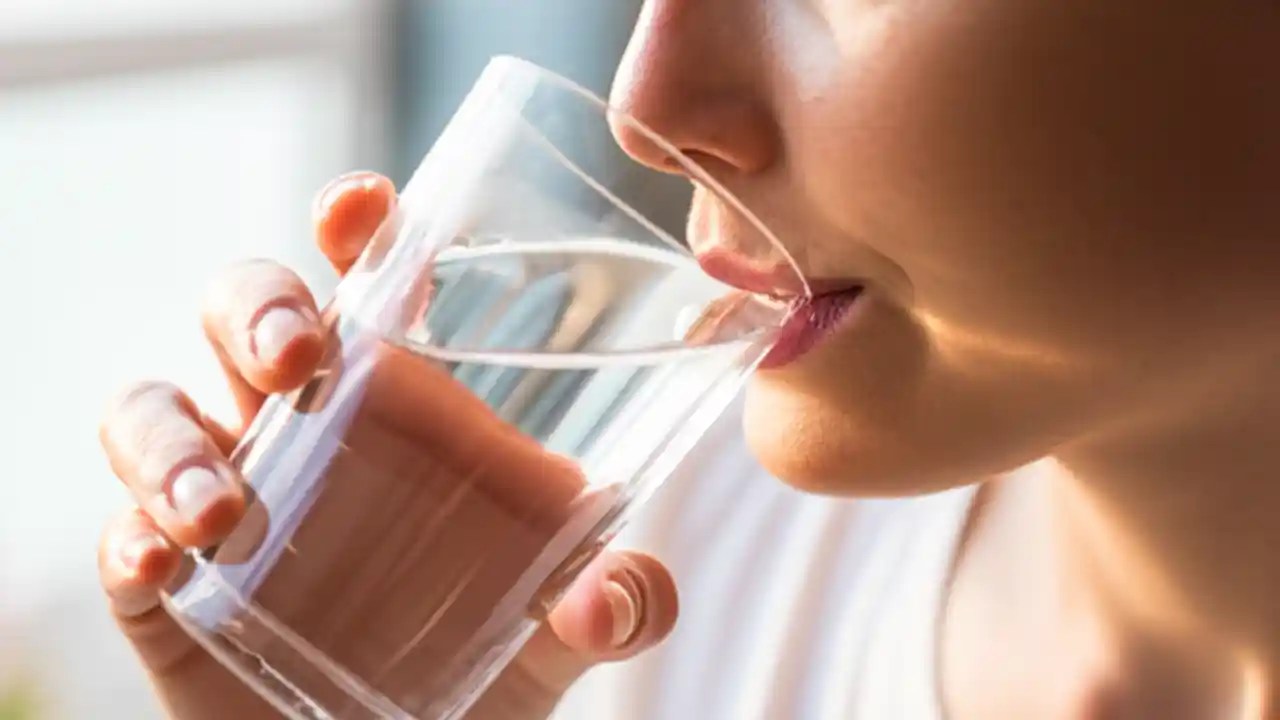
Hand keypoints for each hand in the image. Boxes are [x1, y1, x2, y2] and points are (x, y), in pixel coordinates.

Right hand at [97, 172, 677, 718]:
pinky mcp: (167, 590)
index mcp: (393, 406)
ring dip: (174, 444)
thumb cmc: (473, 660)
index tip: (364, 205)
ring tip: (223, 509)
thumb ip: (618, 600)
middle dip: (253, 309)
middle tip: (294, 354)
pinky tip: (159, 563)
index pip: (362, 282)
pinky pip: (120, 540)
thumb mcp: (561, 626)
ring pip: (155, 414)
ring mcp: (223, 502)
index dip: (351, 228)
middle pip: (240, 315)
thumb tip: (607, 598)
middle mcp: (298, 430)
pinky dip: (128, 542)